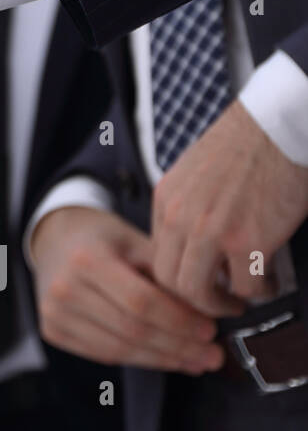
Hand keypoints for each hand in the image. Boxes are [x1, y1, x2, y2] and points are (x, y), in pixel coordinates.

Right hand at [29, 205, 223, 373]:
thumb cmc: (102, 239)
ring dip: (163, 360)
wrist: (55, 240)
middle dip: (178, 347)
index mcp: (87, 259)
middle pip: (132, 330)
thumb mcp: (136, 241)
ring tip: (195, 361)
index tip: (210, 331)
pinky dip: (139, 360)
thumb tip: (213, 308)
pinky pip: (104, 354)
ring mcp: (54, 313)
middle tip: (211, 355)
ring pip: (119, 349)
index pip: (141, 301)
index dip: (179, 321)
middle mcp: (64, 288)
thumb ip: (168, 275)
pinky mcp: (53, 330)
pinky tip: (166, 359)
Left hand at [151, 99, 307, 316]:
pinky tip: (267, 281)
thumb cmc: (243, 146)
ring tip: (237, 300)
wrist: (276, 127)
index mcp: (165, 200)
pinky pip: (247, 286)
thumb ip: (185, 207)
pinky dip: (258, 292)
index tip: (192, 285)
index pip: (155, 255)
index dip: (175, 276)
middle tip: (213, 302)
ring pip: (199, 291)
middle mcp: (180, 217)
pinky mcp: (250, 241)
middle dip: (191, 300)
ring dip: (220, 303)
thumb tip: (191, 244)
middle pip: (169, 280)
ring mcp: (212, 231)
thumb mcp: (192, 174)